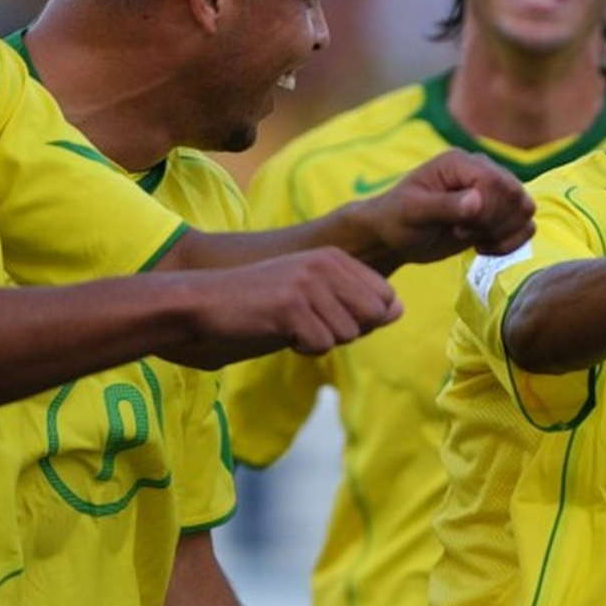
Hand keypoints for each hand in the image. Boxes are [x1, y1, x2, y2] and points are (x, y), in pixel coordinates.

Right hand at [160, 248, 402, 368]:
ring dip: (319, 341)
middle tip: (307, 322)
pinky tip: (278, 331)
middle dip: (345, 331)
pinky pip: (322, 345)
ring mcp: (311, 283)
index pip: (385, 299)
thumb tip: (399, 308)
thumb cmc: (261, 305)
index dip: (361, 320)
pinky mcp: (293, 306)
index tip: (325, 315)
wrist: (206, 303)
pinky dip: (301, 348)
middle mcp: (328, 264)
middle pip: (372, 317)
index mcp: (336, 257)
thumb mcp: (314, 298)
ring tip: (288, 323)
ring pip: (348, 334)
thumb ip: (356, 303)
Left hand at [361, 149, 536, 265]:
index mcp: (460, 162)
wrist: (395, 237)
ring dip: (504, 233)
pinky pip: (526, 225)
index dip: (485, 211)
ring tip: (473, 240)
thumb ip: (445, 206)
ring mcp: (492, 191)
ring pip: (526, 209)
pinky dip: (510, 242)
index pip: (496, 182)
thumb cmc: (397, 220)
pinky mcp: (499, 212)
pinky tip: (483, 246)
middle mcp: (481, 170)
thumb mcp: (413, 212)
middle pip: (516, 195)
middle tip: (461, 234)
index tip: (458, 229)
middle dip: (493, 223)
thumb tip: (477, 202)